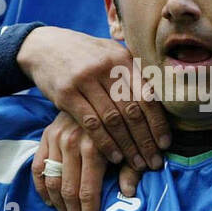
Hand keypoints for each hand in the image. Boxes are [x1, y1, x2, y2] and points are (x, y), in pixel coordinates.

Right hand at [17, 26, 170, 171]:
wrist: (45, 46)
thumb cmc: (86, 55)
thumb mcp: (111, 53)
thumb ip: (133, 72)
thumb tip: (162, 97)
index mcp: (122, 58)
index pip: (147, 95)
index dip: (158, 123)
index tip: (165, 144)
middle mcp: (106, 67)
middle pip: (132, 111)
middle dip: (146, 140)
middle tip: (154, 162)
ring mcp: (85, 80)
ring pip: (113, 120)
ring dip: (127, 146)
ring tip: (137, 165)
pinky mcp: (66, 93)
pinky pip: (90, 124)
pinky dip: (105, 143)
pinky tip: (115, 157)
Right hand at [31, 111, 143, 210]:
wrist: (96, 91)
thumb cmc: (120, 124)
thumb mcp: (131, 144)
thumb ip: (132, 169)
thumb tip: (128, 193)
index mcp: (94, 147)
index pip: (87, 193)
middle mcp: (71, 143)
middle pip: (68, 192)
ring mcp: (55, 139)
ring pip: (51, 183)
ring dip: (59, 207)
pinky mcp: (45, 136)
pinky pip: (38, 168)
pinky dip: (42, 188)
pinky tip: (51, 203)